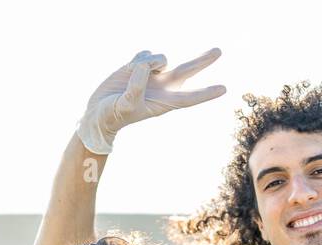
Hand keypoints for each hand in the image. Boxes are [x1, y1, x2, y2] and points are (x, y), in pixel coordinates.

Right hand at [76, 49, 224, 154]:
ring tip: (132, 76)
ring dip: (149, 62)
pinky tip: (128, 71)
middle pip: (186, 71)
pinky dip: (136, 60)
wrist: (97, 113)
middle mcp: (161, 88)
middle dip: (202, 61)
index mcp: (162, 103)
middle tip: (219, 51)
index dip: (205, 93)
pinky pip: (145, 55)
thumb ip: (135, 88)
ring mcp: (152, 76)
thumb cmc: (112, 116)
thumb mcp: (124, 106)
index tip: (224, 89)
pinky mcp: (140, 66)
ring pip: (160, 58)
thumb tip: (145, 67)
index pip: (188, 97)